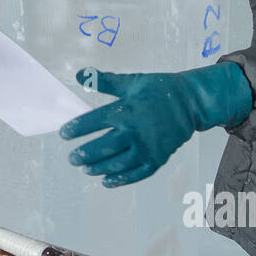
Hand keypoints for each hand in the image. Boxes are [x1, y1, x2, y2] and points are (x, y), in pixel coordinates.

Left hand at [58, 63, 252, 187]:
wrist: (191, 102)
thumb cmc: (159, 89)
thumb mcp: (131, 81)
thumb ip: (104, 81)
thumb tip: (78, 74)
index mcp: (126, 110)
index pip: (93, 122)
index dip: (75, 129)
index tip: (64, 134)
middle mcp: (136, 131)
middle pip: (103, 147)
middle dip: (83, 155)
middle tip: (72, 158)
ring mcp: (148, 147)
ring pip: (117, 163)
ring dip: (98, 168)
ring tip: (85, 169)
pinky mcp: (158, 158)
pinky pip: (136, 173)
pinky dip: (120, 179)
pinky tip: (106, 181)